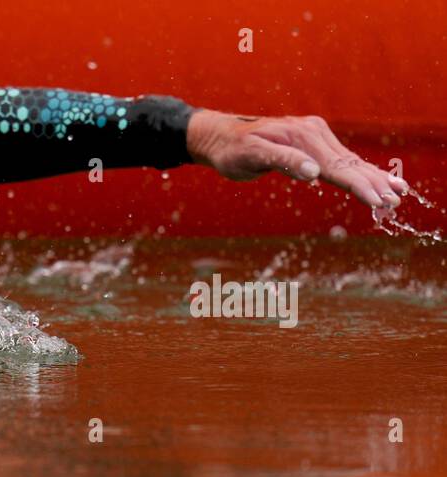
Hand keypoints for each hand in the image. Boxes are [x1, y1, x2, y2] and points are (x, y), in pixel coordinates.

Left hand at [186, 109, 407, 207]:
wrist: (221, 137)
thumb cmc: (232, 150)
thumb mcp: (251, 156)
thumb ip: (282, 162)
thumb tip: (313, 172)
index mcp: (303, 137)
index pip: (336, 167)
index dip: (360, 185)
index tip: (378, 200)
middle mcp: (313, 133)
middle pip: (349, 163)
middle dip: (374, 183)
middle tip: (396, 200)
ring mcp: (315, 136)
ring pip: (348, 161)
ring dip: (373, 177)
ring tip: (398, 191)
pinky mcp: (312, 141)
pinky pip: (339, 158)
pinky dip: (359, 170)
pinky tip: (376, 178)